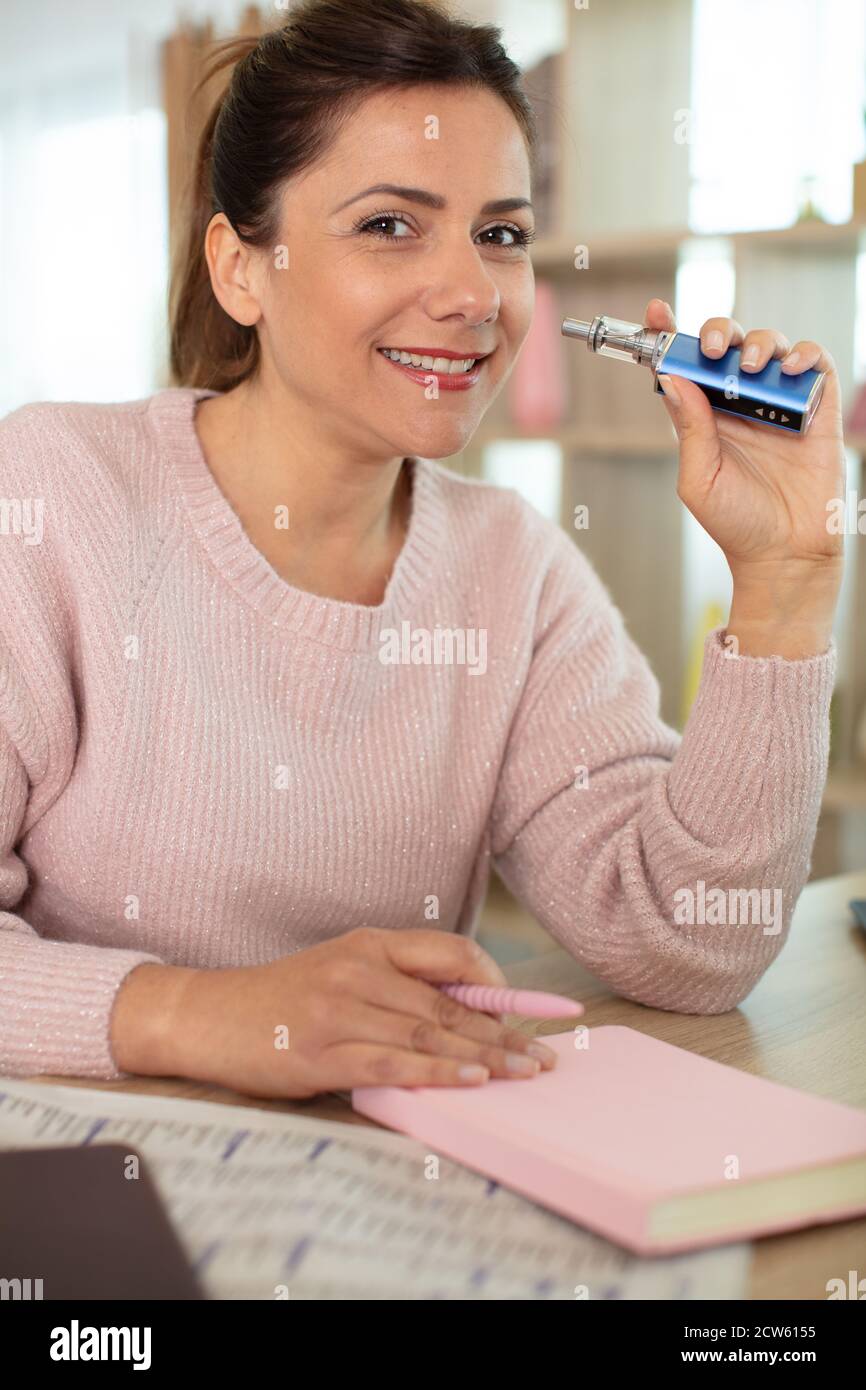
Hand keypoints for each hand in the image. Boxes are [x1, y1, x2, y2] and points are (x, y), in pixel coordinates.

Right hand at [163, 928, 556, 1097]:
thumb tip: (467, 1012)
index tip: (535, 1008)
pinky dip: (437, 1071)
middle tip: (546, 1054)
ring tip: (525, 1072)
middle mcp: (358, 969)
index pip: (451, 953)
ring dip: (484, 1056)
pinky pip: (393, 1062)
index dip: (499, 981)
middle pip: (448, 1001)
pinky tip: (470, 1080)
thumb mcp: (340, 970)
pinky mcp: (320, 1051)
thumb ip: (395, 983)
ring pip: (428, 1032)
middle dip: (504, 1031)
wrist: (208, 1015)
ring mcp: (339, 1009)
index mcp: (369, 943)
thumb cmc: (281, 998)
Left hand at [645, 299, 844, 655]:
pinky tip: (789, 369)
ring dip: (759, 343)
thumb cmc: (735, 523)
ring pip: (770, 346)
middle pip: (728, 344)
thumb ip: (689, 427)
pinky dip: (803, 354)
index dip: (671, 335)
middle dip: (719, 331)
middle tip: (714, 347)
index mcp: (705, 417)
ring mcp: (778, 403)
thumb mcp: (698, 478)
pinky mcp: (815, 409)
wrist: (784, 554)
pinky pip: (814, 364)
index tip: (657, 312)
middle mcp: (740, 404)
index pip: (685, 365)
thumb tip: (672, 377)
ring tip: (749, 367)